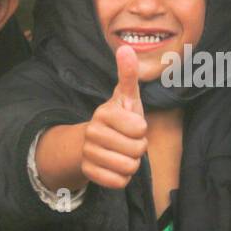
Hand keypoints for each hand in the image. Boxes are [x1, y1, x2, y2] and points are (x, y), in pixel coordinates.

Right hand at [80, 45, 148, 189]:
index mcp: (104, 113)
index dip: (142, 129)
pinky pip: (119, 182)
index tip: (132, 125)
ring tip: (123, 153)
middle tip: (128, 141)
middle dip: (139, 148)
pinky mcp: (88, 172)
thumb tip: (126, 48)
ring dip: (132, 163)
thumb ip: (128, 75)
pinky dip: (122, 178)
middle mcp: (92, 132)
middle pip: (137, 150)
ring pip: (128, 168)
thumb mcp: (126, 97)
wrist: (94, 142)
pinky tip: (115, 166)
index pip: (140, 129)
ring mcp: (88, 153)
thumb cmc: (118, 118)